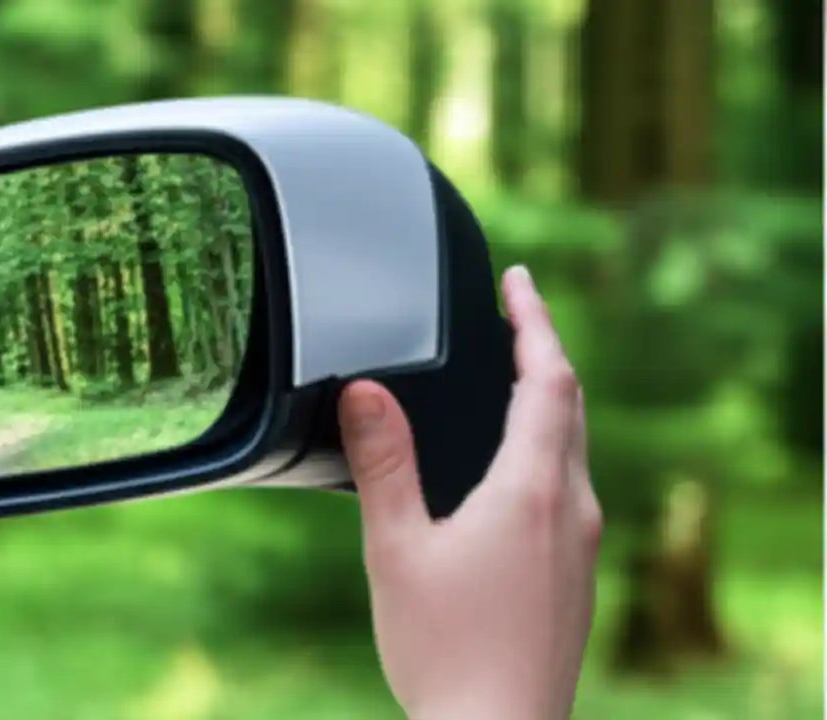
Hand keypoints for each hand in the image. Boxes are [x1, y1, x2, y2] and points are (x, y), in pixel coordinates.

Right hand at [339, 266, 600, 719]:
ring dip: (547, 404)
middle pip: (569, 407)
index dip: (535, 321)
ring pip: (573, 450)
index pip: (548, 379)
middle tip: (512, 319)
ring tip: (509, 382)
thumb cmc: (446, 650)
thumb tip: (363, 391)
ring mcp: (580, 546)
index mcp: (532, 489)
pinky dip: (546, 451)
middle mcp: (571, 509)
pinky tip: (510, 472)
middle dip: (543, 354)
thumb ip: (383, 462)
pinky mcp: (575, 577)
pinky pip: (569, 488)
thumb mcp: (397, 548)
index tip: (520, 282)